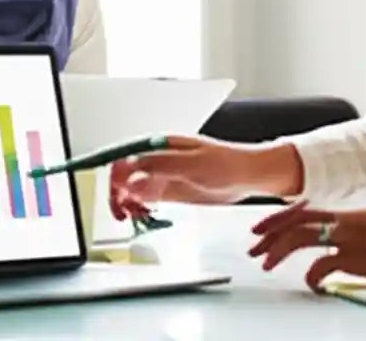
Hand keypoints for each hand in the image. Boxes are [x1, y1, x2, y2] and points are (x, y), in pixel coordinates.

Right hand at [107, 136, 301, 220]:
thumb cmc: (227, 163)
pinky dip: (140, 209)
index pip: (124, 159)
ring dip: (128, 204)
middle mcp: (156, 160)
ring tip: (135, 218)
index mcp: (158, 146)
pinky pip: (146, 199)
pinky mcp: (170, 190)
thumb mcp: (192, 164)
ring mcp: (162, 175)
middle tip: (122, 214)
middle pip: (124, 176)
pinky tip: (145, 216)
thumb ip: (160, 169)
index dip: (115, 178)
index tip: (116, 196)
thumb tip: (131, 178)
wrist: (250, 176)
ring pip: (132, 190)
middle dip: (118, 195)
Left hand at [249, 202, 365, 291]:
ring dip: (279, 250)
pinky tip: (309, 285)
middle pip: (297, 221)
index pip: (307, 210)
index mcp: (356, 213)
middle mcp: (352, 220)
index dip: (279, 218)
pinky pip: (326, 264)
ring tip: (266, 264)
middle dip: (269, 234)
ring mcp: (358, 238)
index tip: (260, 229)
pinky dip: (311, 275)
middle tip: (252, 249)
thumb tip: (344, 247)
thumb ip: (362, 234)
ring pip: (304, 237)